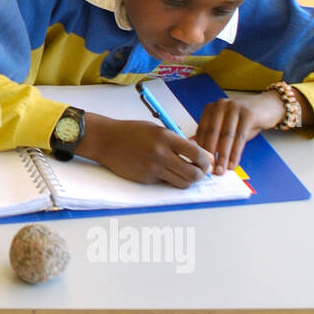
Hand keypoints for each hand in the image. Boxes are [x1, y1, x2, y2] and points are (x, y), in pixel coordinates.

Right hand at [79, 115, 213, 188]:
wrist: (106, 140)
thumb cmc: (131, 132)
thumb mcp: (157, 130)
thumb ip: (178, 142)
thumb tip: (200, 155)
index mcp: (166, 137)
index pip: (196, 154)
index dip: (206, 161)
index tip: (207, 162)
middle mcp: (161, 154)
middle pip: (193, 173)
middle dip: (200, 175)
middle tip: (200, 172)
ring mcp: (153, 168)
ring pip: (182, 182)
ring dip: (188, 180)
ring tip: (185, 173)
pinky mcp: (145, 179)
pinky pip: (165, 183)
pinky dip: (169, 180)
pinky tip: (163, 171)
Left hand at [194, 92, 284, 174]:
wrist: (268, 107)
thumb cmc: (244, 119)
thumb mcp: (225, 125)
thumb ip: (211, 136)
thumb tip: (197, 151)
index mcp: (210, 108)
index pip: (202, 131)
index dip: (200, 148)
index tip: (200, 164)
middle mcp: (220, 105)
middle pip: (212, 133)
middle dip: (210, 154)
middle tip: (210, 170)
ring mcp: (235, 108)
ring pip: (226, 136)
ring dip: (223, 156)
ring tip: (221, 170)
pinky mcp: (248, 114)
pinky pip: (240, 137)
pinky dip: (236, 153)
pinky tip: (233, 164)